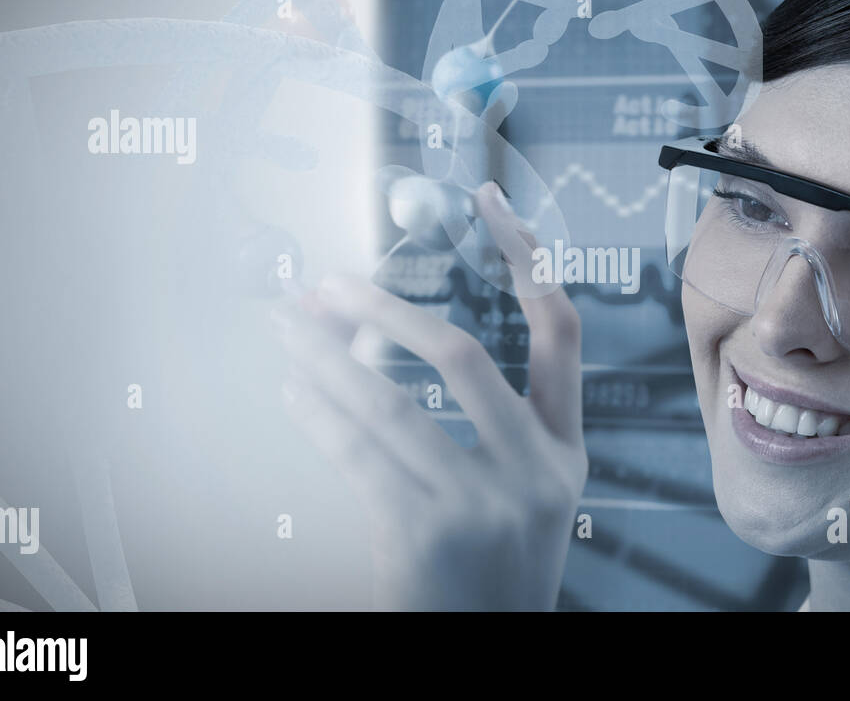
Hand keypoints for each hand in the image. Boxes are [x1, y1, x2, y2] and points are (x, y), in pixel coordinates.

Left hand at [274, 181, 585, 609]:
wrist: (486, 648)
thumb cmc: (492, 567)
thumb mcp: (517, 492)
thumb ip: (481, 420)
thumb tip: (378, 335)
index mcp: (564, 451)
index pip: (561, 331)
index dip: (526, 257)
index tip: (488, 201)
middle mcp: (533, 470)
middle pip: (461, 355)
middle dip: (384, 311)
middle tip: (330, 284)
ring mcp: (480, 503)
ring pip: (389, 402)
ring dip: (325, 356)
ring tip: (285, 326)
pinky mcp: (422, 533)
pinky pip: (355, 453)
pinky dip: (316, 414)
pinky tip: (292, 389)